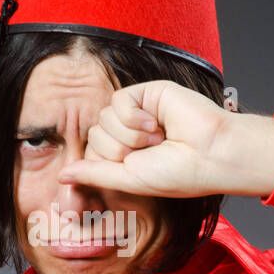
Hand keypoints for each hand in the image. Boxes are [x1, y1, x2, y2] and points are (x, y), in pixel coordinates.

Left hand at [58, 80, 273, 197]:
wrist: (211, 154)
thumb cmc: (178, 174)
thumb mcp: (129, 180)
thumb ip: (94, 174)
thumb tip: (62, 176)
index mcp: (126, 155)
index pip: (92, 153)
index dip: (106, 162)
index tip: (133, 170)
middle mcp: (129, 133)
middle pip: (95, 135)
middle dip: (120, 150)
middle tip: (151, 153)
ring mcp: (138, 112)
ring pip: (104, 118)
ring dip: (130, 135)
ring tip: (159, 139)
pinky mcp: (147, 93)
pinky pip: (117, 100)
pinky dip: (133, 117)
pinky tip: (156, 124)